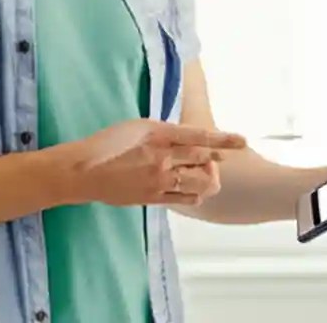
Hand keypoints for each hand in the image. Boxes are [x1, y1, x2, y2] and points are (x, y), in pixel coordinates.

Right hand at [69, 119, 245, 206]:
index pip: (199, 137)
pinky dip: (194, 193)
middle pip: (203, 161)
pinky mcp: (154, 199)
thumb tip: (189, 137)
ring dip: (206, 179)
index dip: (223, 140)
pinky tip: (188, 187)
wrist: (84, 172)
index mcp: (158, 136)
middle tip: (210, 159)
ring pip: (199, 184)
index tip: (243, 141)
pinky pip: (186, 200)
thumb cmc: (108, 144)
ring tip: (201, 175)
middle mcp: (163, 159)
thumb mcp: (138, 126)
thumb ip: (165, 131)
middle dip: (212, 160)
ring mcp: (159, 181)